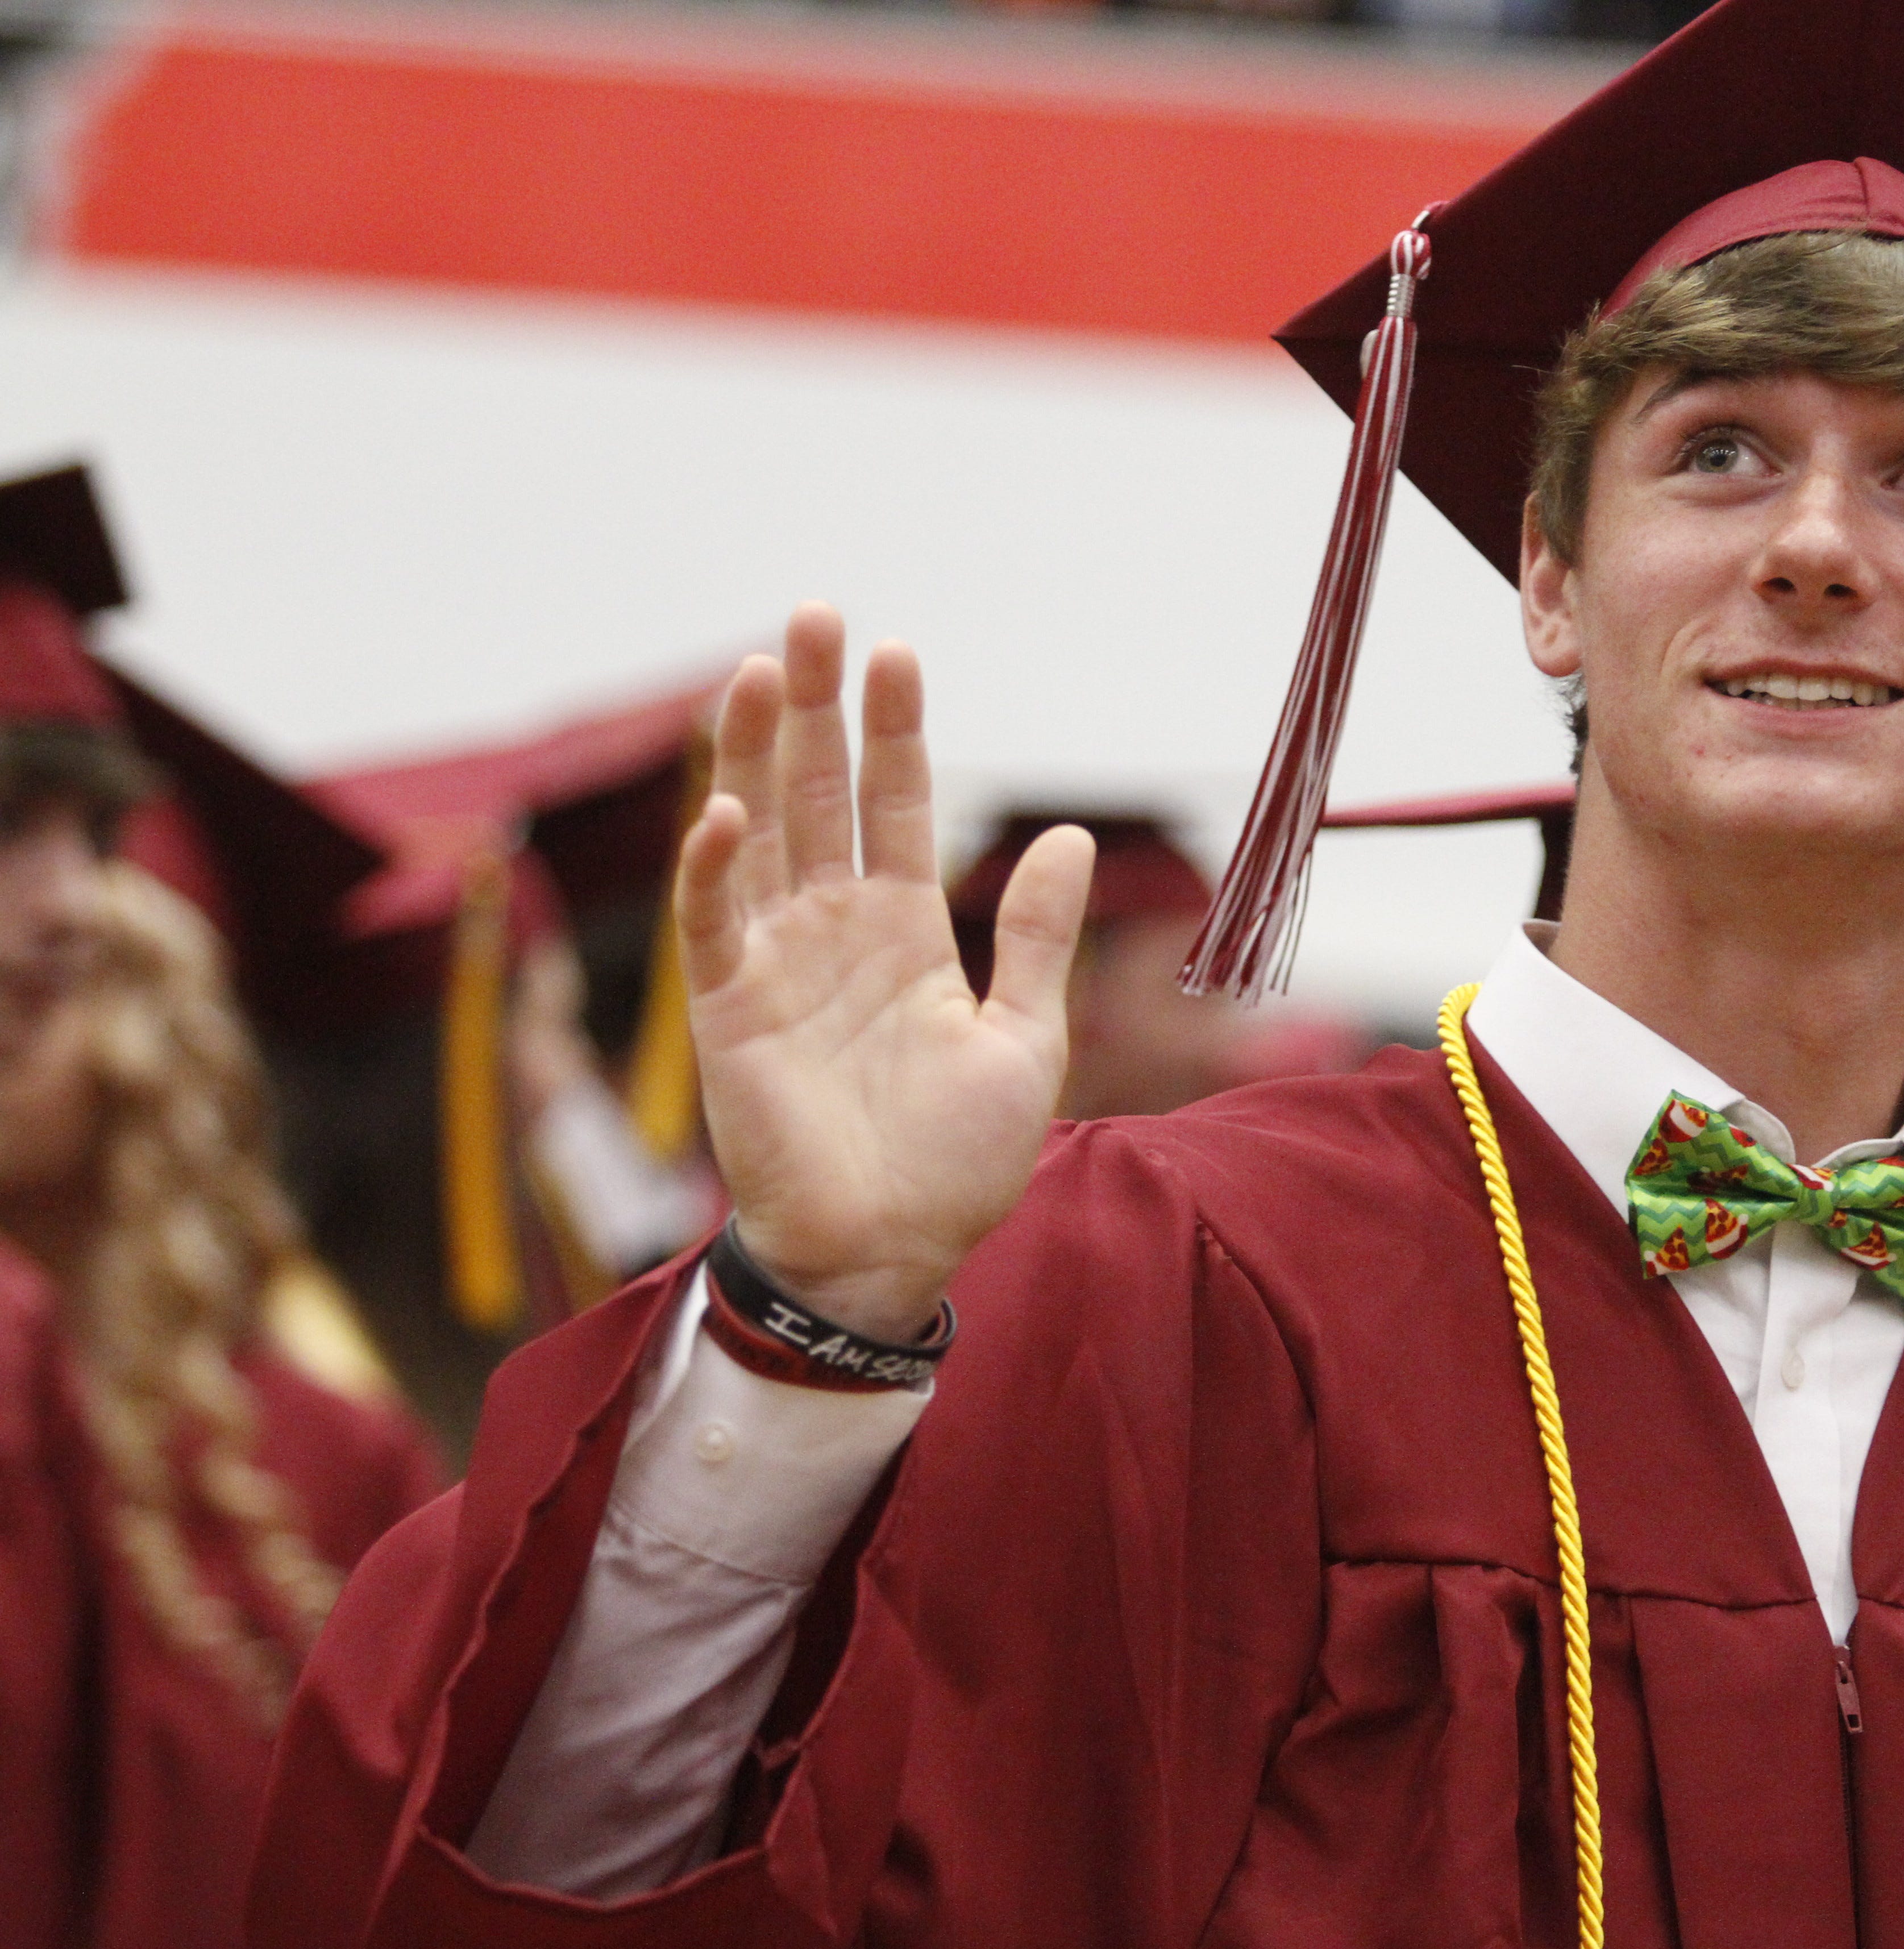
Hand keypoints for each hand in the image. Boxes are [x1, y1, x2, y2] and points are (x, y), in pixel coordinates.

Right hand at [678, 605, 1091, 1339]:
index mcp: (905, 932)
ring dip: (751, 752)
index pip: (897, 806)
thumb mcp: (1025, 1038)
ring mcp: (776, 965)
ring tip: (758, 666)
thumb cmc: (958, 1165)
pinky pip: (713, 924)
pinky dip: (714, 868)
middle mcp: (834, 930)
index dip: (894, 733)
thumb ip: (1037, 936)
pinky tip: (725, 808)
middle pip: (818, 794)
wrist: (895, 1254)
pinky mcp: (729, 1013)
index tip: (897, 652)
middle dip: (815, 707)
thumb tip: (1067, 835)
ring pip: (757, 834)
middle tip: (816, 616)